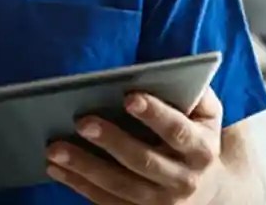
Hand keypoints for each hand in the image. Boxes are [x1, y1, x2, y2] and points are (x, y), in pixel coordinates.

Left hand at [46, 88, 223, 204]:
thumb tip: (171, 72)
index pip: (177, 130)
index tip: (129, 96)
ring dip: (85, 167)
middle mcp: (183, 180)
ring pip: (119, 186)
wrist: (210, 189)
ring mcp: (161, 202)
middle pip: (143, 160)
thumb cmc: (197, 136)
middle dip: (111, 140)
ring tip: (54, 148)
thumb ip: (195, 92)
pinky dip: (78, 185)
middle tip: (82, 121)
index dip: (154, 114)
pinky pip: (105, 201)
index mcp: (200, 150)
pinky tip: (55, 167)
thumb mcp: (208, 114)